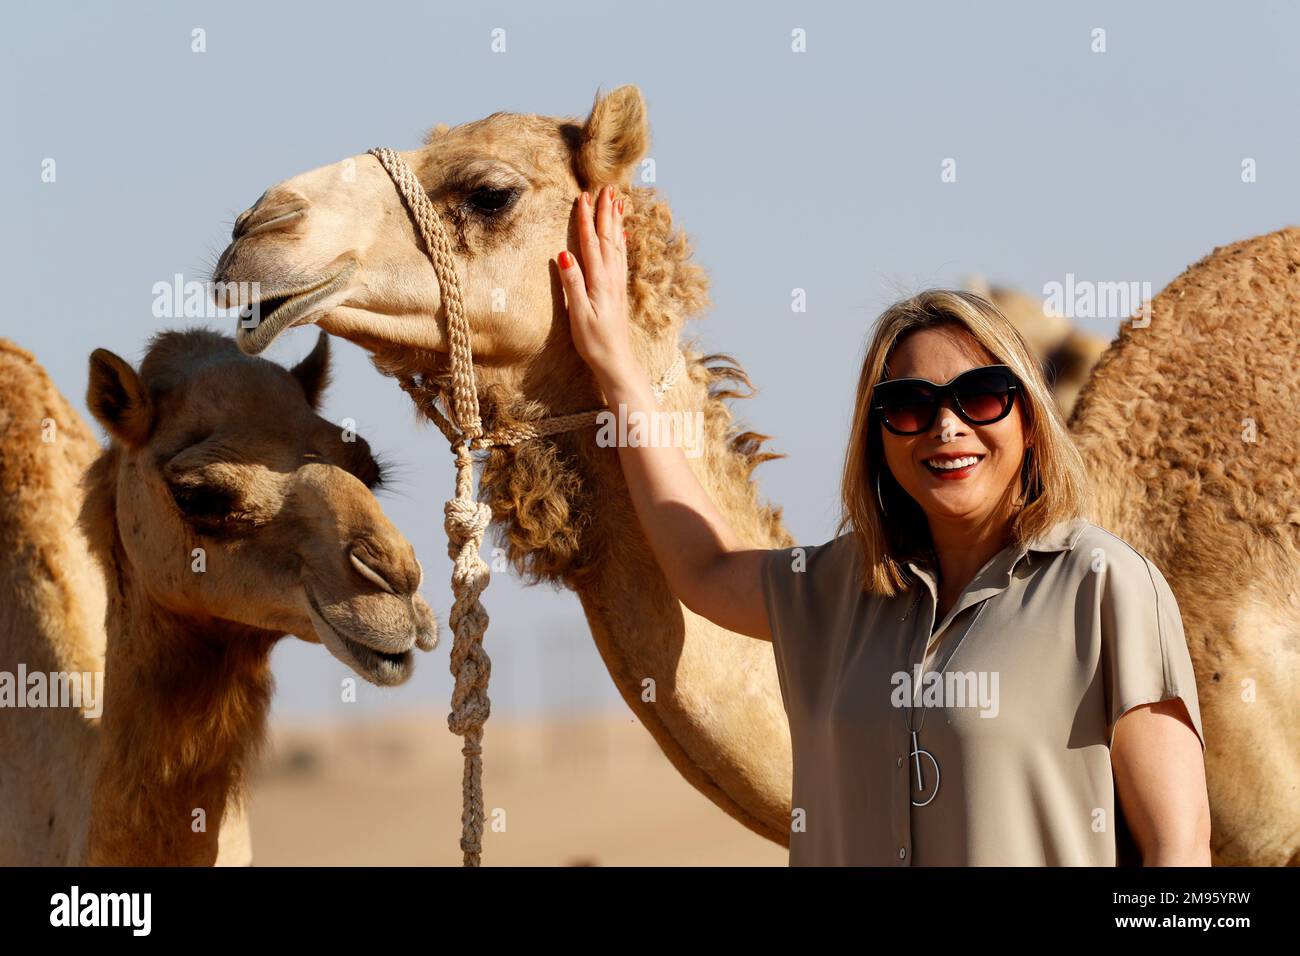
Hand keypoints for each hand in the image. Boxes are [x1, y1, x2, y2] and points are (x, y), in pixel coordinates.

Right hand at [556, 185, 634, 383]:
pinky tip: (623, 234)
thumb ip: (573, 283)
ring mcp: (617, 283)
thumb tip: (564, 254)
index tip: (584, 197)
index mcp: (599, 281)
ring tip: (617, 201)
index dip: (586, 219)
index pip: (590, 243)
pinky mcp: (619, 290)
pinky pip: (621, 257)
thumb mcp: (578, 315)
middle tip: (606, 188)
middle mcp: (611, 278)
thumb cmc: (593, 341)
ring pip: (616, 245)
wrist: (615, 360)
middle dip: (605, 212)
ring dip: (615, 222)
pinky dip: (621, 241)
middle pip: (608, 238)